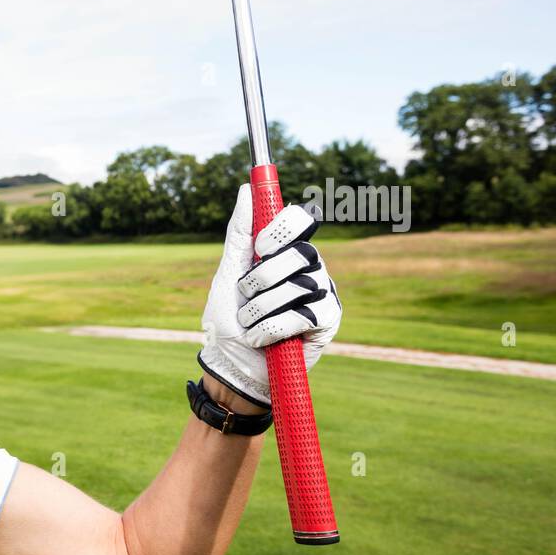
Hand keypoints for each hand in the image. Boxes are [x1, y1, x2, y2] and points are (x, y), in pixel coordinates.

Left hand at [197, 183, 341, 408]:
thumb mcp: (227, 274)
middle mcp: (309, 268)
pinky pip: (304, 314)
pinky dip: (273, 328)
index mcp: (286, 252)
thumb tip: (245, 190)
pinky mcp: (327, 322)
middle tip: (245, 295)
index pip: (300, 220)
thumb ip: (239, 235)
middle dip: (262, 277)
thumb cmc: (228, 319)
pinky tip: (262, 339)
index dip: (282, 229)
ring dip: (261, 308)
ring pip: (299, 285)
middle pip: (300, 253)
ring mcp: (322, 293)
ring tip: (249, 323)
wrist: (231, 364)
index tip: (261, 246)